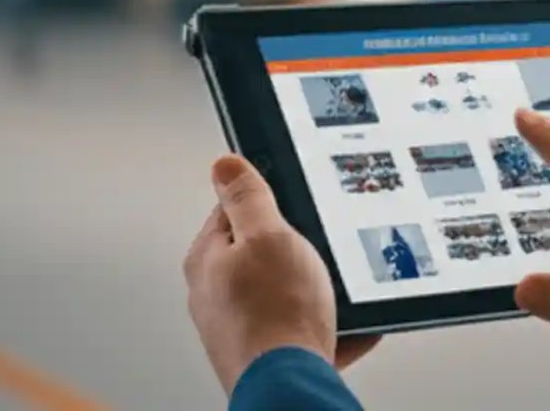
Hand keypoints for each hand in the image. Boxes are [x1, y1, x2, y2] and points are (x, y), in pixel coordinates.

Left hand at [183, 156, 380, 393]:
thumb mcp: (268, 236)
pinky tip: (342, 325)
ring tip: (330, 296)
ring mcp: (238, 324)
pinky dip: (325, 323)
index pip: (233, 209)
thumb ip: (247, 198)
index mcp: (208, 258)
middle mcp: (215, 293)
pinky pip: (301, 325)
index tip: (295, 206)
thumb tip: (225, 164)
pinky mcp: (263, 350)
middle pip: (262, 251)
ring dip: (314, 290)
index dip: (270, 203)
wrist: (290, 385)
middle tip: (317, 254)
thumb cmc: (276, 314)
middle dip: (297, 250)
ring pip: (285, 290)